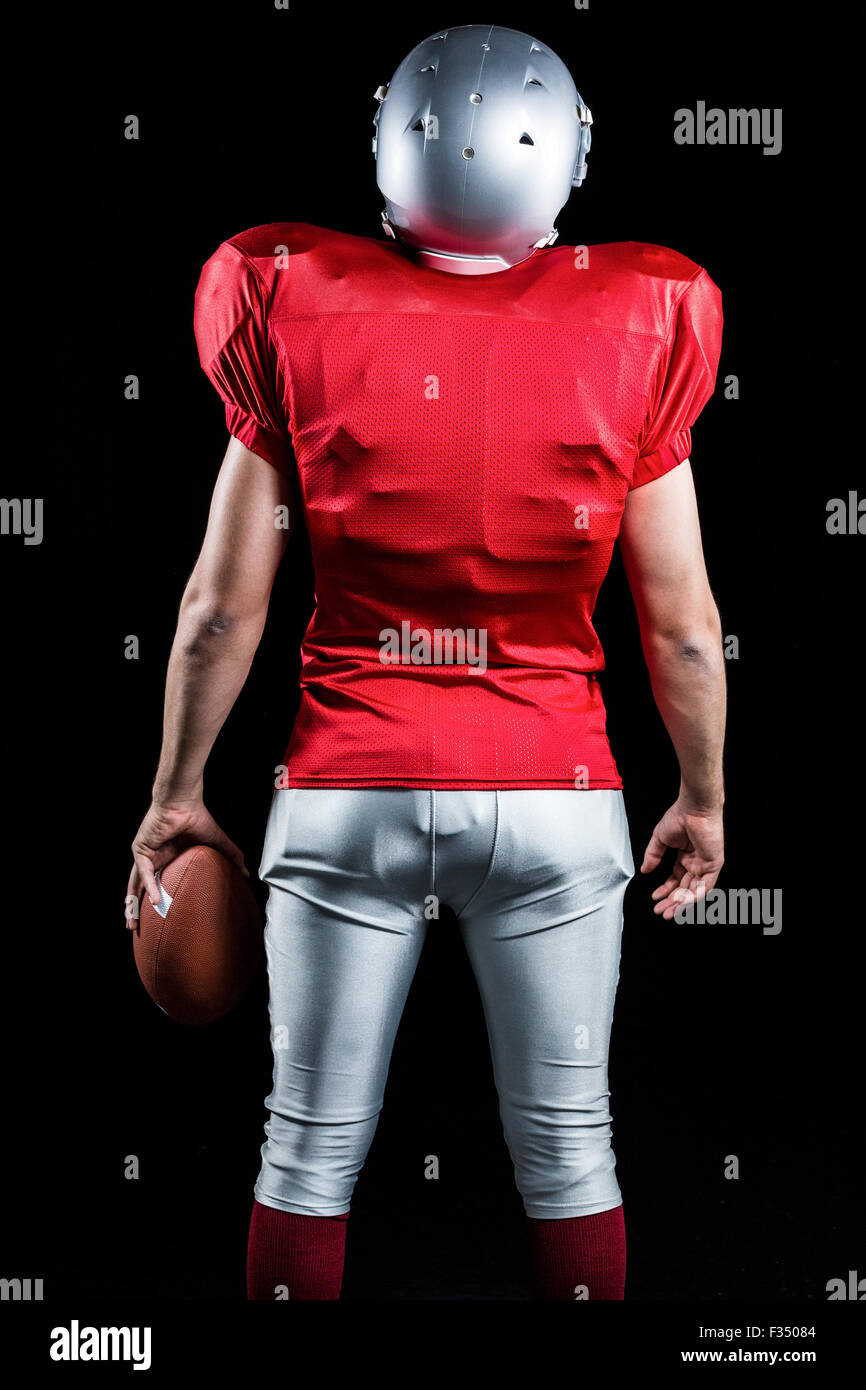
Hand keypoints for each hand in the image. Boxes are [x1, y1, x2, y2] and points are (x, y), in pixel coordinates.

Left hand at [126, 796, 247, 926]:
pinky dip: (149, 886)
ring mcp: (145, 855)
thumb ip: (231, 857)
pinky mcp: (142, 849)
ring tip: (132, 924)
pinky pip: (145, 872)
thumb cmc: (198, 818)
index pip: (154, 885)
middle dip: (134, 909)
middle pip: (138, 889)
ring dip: (132, 904)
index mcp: (165, 860)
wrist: (184, 802)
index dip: (152, 902)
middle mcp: (152, 859)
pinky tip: (156, 901)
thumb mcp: (217, 843)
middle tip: (133, 929)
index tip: (154, 921)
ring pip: (134, 885)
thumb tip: (246, 873)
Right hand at [640, 796, 723, 918]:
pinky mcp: (714, 864)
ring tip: (668, 912)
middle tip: (660, 911)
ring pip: (694, 891)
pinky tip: (682, 903)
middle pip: (684, 888)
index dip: (665, 890)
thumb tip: (644, 870)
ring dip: (681, 903)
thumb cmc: (679, 817)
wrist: (693, 808)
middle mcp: (696, 863)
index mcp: (685, 857)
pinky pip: (706, 885)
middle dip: (672, 901)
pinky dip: (694, 896)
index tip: (655, 899)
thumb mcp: (660, 839)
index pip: (676, 879)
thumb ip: (653, 856)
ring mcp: (706, 864)